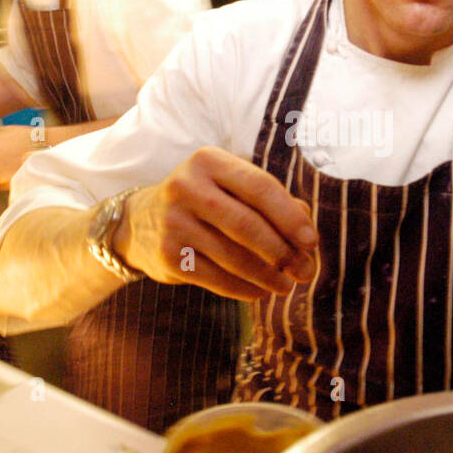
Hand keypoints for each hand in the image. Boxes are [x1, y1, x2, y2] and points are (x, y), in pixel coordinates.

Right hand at [116, 146, 317, 301]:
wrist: (140, 222)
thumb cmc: (206, 203)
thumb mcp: (232, 189)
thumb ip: (273, 204)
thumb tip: (306, 238)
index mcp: (209, 161)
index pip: (260, 187)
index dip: (290, 216)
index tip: (311, 241)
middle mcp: (186, 187)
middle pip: (247, 224)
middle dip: (282, 252)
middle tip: (304, 271)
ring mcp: (173, 221)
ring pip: (233, 257)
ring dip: (267, 276)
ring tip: (285, 286)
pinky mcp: (168, 255)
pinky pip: (216, 278)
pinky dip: (244, 289)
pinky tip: (259, 292)